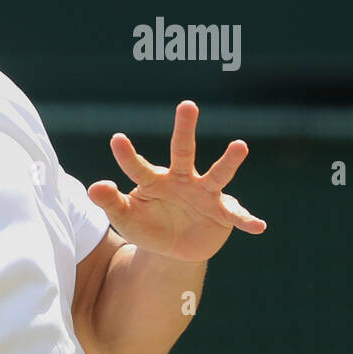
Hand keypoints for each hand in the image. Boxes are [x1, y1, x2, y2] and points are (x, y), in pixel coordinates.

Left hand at [87, 100, 266, 262]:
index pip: (137, 167)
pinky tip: (259, 226)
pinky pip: (236, 215)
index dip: (127, 155)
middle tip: (186, 105)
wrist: (173, 249)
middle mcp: (181, 179)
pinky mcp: (222, 213)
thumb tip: (94, 186)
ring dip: (229, 161)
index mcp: (153, 180)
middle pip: (183, 151)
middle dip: (184, 128)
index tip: (116, 138)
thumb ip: (110, 202)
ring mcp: (204, 194)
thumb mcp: (125, 218)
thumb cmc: (146, 225)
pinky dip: (247, 220)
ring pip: (217, 174)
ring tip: (239, 145)